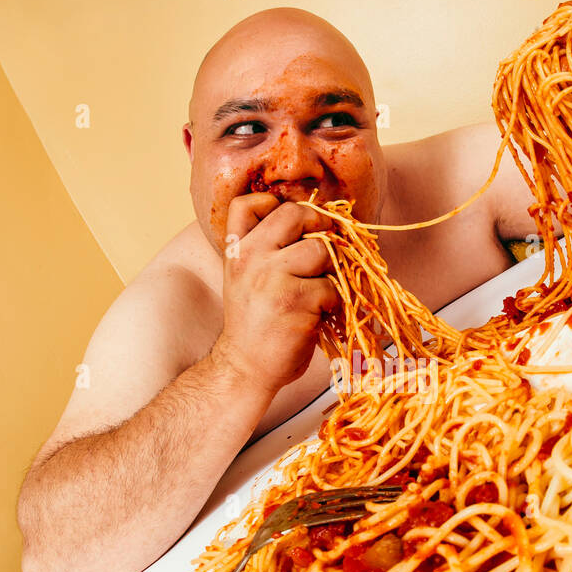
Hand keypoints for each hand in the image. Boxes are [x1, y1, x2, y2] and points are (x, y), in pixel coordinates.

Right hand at [211, 193, 338, 396]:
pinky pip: (331, 286)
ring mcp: (272, 277)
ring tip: (323, 288)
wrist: (244, 368)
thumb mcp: (245, 278)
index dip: (277, 205)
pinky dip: (334, 301)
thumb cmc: (254, 324)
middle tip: (327, 248)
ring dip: (332, 268)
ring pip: (322, 249)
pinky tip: (321, 314)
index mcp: (237, 250)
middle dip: (320, 226)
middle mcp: (251, 257)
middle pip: (295, 214)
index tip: (295, 226)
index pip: (247, 203)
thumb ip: (266, 250)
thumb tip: (316, 221)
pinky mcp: (295, 300)